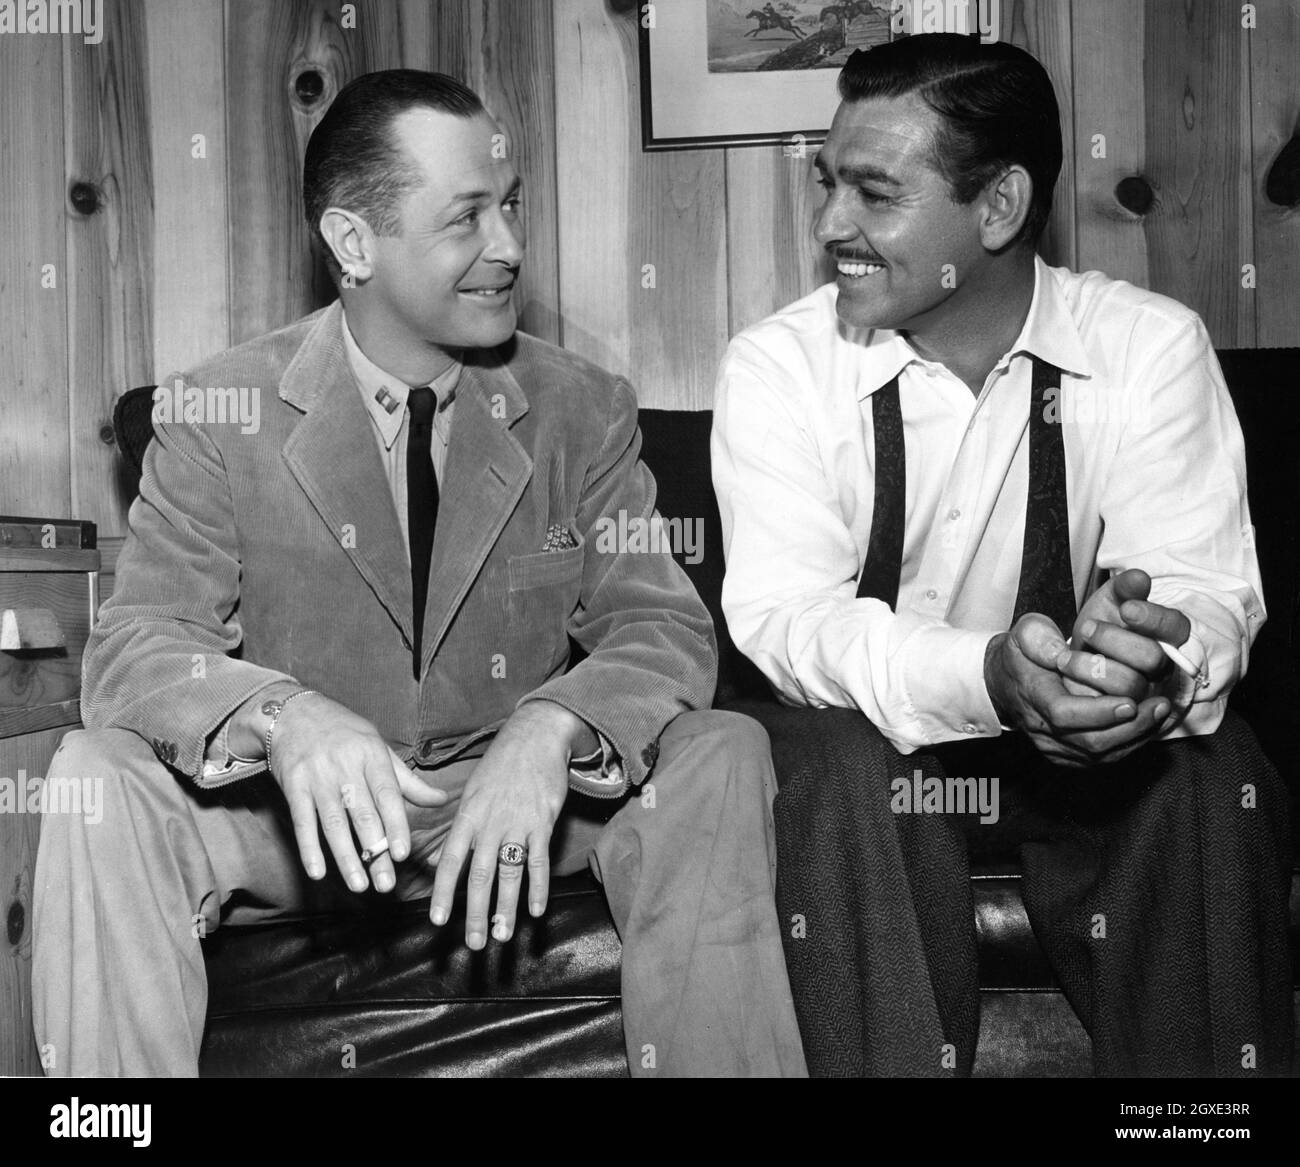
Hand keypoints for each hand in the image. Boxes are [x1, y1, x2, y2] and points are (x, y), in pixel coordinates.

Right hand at [263, 691, 447, 893]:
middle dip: (374, 852)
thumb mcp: (378, 748)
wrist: (293, 713)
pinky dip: (309, 848)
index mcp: (372, 755)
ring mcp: (317, 777)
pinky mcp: (293, 786)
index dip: (395, 825)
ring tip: (359, 885)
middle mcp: (345, 767)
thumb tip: (442, 799)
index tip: (402, 853)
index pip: (387, 794)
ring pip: (333, 824)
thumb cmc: (344, 733)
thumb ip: (408, 780)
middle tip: (385, 884)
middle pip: (362, 815)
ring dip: (346, 858)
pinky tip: (317, 872)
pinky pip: (302, 821)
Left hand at [428, 701, 583, 948]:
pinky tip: (536, 910)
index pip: (450, 860)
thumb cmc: (500, 765)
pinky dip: (538, 887)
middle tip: (474, 943)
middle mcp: (490, 823)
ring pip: (510, 873)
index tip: (437, 920)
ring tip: (501, 935)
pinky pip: (539, 861)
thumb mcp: (472, 790)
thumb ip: (462, 826)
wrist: (534, 737)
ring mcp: (517, 824)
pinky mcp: (543, 823)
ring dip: (506, 907)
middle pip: (480, 875)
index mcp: (468, 815)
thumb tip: (445, 856)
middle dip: (475, 912)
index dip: (443, 892)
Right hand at [984, 613, 1169, 766]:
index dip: (1098, 712)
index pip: (1063, 713)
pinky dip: (1128, 745)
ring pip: (1098, 756)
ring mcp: (1053, 746)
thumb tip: (1061, 652)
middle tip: (1159, 705)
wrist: (1002, 683)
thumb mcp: (1024, 634)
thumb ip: (1040, 637)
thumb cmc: (1020, 655)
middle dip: (1129, 727)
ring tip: (1160, 713)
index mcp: (1032, 695)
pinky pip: (1100, 759)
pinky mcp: (1065, 756)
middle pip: (1088, 742)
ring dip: (1134, 737)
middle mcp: (1041, 727)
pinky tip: (1148, 727)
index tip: (1129, 702)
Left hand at [1054, 568, 1192, 733]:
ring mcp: (1147, 698)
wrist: (1075, 664)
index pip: (1177, 627)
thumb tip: (1139, 577)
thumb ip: (1125, 589)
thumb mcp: (1109, 603)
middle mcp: (1164, 670)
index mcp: (1169, 638)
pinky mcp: (1126, 723)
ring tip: (1065, 657)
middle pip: (1153, 658)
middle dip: (1115, 641)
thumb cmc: (1100, 629)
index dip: (1153, 618)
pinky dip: (1084, 697)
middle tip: (1086, 628)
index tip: (1127, 608)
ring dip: (1092, 669)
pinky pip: (1112, 717)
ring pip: (1129, 687)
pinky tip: (1067, 679)